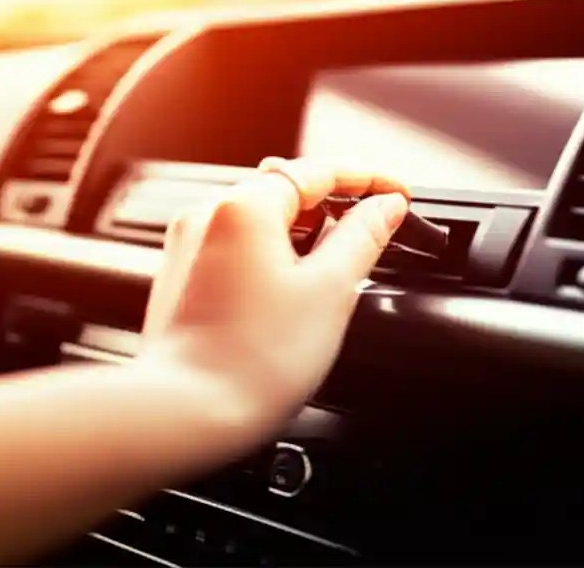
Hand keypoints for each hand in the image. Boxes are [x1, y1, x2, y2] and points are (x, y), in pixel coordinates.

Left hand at [133, 157, 409, 447]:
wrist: (186, 413)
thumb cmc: (253, 360)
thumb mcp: (331, 290)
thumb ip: (365, 236)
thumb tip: (386, 206)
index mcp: (245, 206)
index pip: (320, 170)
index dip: (369, 179)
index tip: (399, 195)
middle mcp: (208, 214)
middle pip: (288, 190)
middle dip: (336, 206)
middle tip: (376, 232)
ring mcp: (190, 245)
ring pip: (263, 220)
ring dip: (305, 233)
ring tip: (335, 270)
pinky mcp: (184, 277)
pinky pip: (239, 247)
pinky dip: (275, 255)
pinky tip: (292, 290)